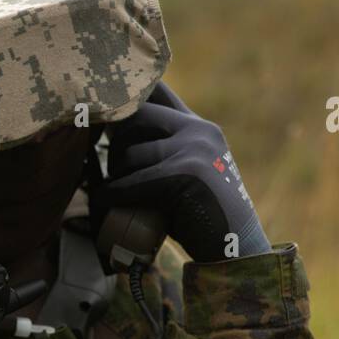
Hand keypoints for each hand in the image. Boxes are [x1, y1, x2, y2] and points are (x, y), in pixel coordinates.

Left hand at [93, 81, 269, 262]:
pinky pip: (131, 182)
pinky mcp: (184, 174)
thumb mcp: (187, 173)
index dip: (126, 97)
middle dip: (115, 142)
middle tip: (112, 169)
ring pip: (130, 153)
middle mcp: (198, 131)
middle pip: (136, 117)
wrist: (235, 248)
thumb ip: (164, 151)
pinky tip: (103, 201)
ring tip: (113, 192)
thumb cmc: (202, 217)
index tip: (103, 111)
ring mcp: (193, 150)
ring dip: (114, 175)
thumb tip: (112, 136)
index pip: (157, 90)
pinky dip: (112, 194)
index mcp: (199, 127)